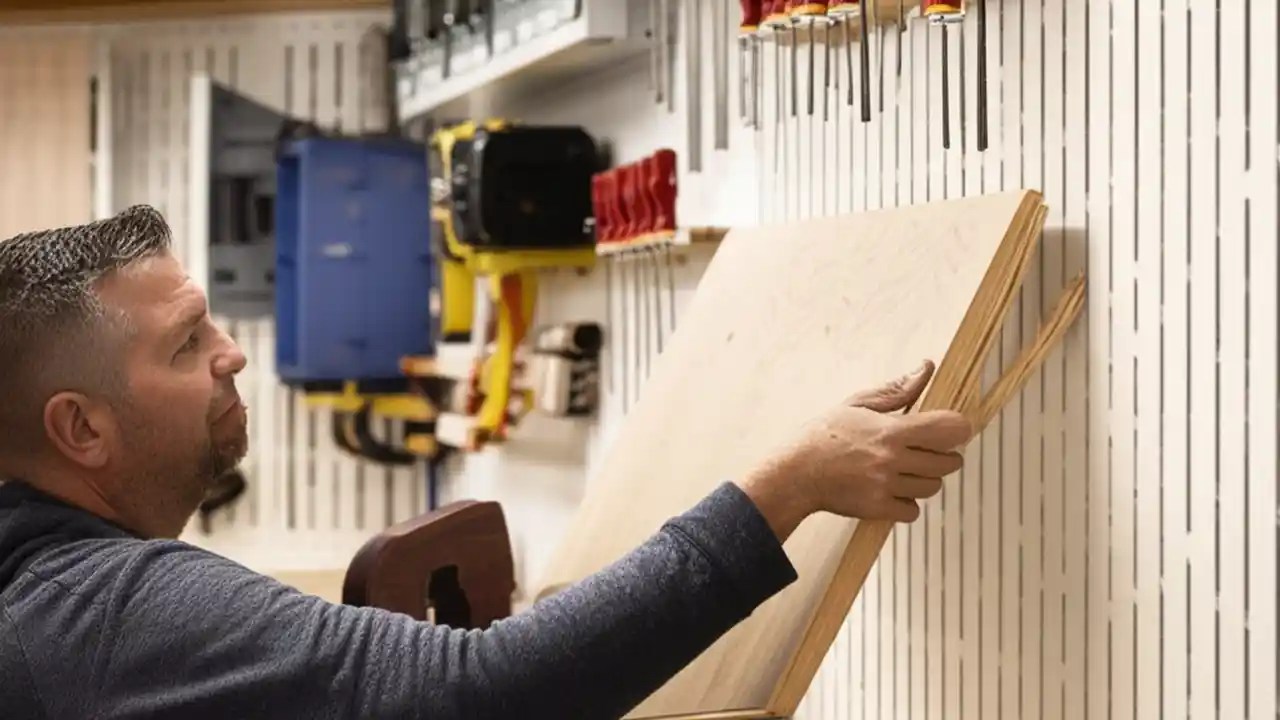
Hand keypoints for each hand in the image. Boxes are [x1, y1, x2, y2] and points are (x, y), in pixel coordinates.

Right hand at [737, 361, 973, 540]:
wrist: (794, 473)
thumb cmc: (823, 435)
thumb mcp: (858, 404)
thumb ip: (897, 390)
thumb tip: (926, 368)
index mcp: (891, 431)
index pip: (950, 429)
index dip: (957, 428)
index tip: (952, 428)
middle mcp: (893, 460)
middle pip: (949, 462)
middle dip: (945, 454)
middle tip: (927, 449)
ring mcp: (886, 487)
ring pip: (933, 487)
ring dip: (926, 479)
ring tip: (906, 470)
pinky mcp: (878, 509)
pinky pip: (913, 511)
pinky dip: (908, 503)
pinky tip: (893, 490)